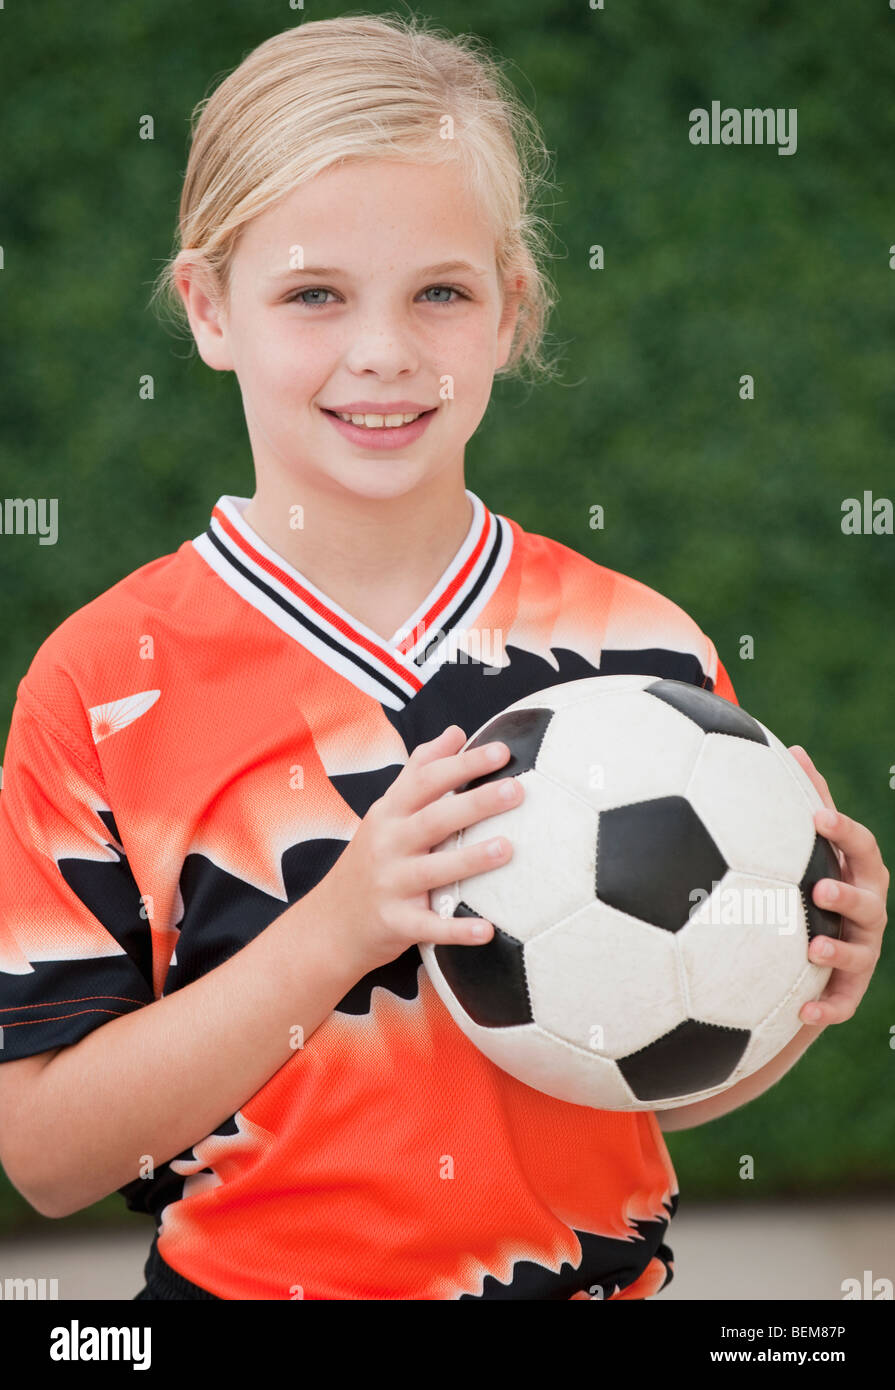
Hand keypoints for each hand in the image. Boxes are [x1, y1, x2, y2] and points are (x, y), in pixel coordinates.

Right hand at [323, 725, 521, 973]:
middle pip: (434, 818)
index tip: (501, 752)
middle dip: (475, 803)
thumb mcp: (386, 812)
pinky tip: (487, 930)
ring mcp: (389, 884)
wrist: (329, 923)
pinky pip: (429, 926)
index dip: (463, 764)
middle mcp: (388, 844)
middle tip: (516, 790)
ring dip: (469, 860)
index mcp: (389, 813)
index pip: (426, 780)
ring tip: (507, 848)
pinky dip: (456, 930)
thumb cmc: (371, 860)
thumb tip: (455, 732)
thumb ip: (419, 772)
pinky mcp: (394, 923)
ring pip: (432, 870)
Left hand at [788, 745, 888, 1027]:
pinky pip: (843, 1002)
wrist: (814, 950)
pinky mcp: (849, 988)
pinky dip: (826, 1009)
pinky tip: (803, 1013)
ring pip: (859, 951)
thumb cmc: (814, 882)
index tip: (816, 816)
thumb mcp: (813, 847)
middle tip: (820, 885)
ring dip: (837, 948)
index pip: (861, 846)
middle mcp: (868, 909)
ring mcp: (863, 950)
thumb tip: (794, 749)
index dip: (843, 830)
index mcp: (860, 871)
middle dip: (848, 892)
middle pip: (869, 899)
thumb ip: (809, 802)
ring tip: (812, 946)